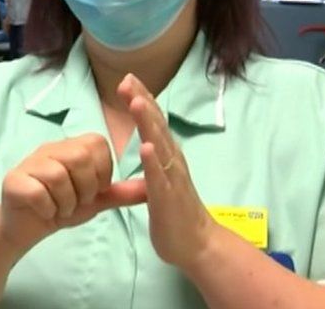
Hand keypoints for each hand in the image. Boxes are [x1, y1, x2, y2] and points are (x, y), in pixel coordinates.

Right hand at [0, 134, 146, 254]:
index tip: (93, 190)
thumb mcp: (95, 201)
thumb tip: (152, 186)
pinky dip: (48, 207)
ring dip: (65, 201)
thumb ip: (121, 192)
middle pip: (79, 156)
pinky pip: (38, 190)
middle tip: (77, 202)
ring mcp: (29, 163)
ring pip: (58, 174)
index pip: (97, 144)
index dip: (102, 171)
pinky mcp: (13, 181)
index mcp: (70, 148)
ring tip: (61, 209)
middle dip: (85, 187)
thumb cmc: (59, 207)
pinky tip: (45, 212)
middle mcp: (50, 149)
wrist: (24, 227)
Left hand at [117, 74, 217, 270]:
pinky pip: (160, 178)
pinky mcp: (168, 199)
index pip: (154, 121)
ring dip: (148, 123)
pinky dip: (153, 162)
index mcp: (168, 155)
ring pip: (160, 145)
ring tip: (137, 102)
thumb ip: (155, 158)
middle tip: (128, 80)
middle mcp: (173, 160)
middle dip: (142, 101)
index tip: (127, 79)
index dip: (142, 99)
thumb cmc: (175, 211)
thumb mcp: (161, 177)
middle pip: (157, 125)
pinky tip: (146, 148)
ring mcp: (172, 178)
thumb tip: (146, 139)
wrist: (197, 244)